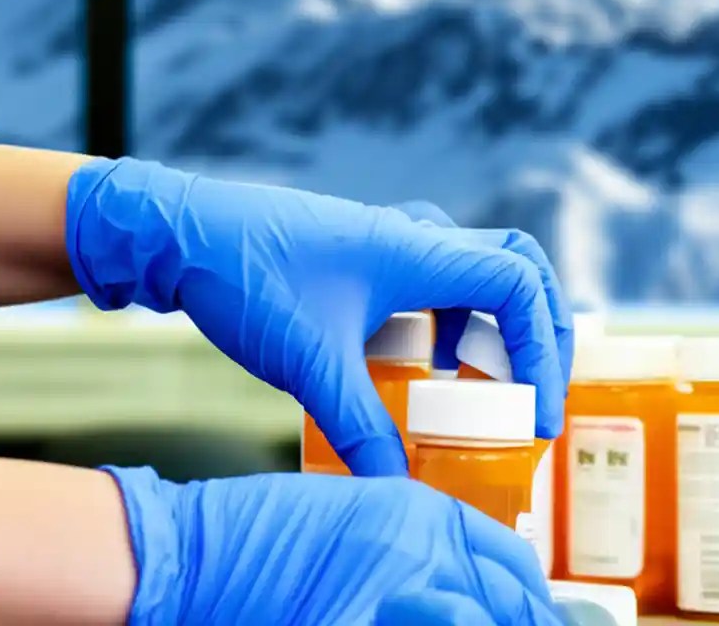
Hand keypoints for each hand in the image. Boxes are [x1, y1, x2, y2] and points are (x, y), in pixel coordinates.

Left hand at [65, 159, 573, 475]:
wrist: (176, 232)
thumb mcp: (308, 364)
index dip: (543, 350)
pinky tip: (423, 362)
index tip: (536, 411)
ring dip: (494, 324)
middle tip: (538, 390)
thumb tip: (396, 485)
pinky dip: (450, 319)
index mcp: (420, 251)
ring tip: (486, 385)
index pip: (519, 288)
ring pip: (478, 269)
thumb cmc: (244, 276)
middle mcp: (417, 236)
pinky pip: (436, 278)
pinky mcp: (367, 250)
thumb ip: (359, 426)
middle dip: (540, 330)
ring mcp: (392, 238)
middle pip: (518, 267)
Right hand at [107, 467, 563, 625]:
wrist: (198, 551)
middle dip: (527, 624)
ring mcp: (403, 586)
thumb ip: (423, 550)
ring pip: (485, 621)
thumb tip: (471, 599)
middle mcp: (428, 545)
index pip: (514, 566)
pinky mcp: (369, 615)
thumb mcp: (364, 523)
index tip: (543, 621)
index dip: (535, 604)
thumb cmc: (265, 537)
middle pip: (512, 604)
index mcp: (429, 515)